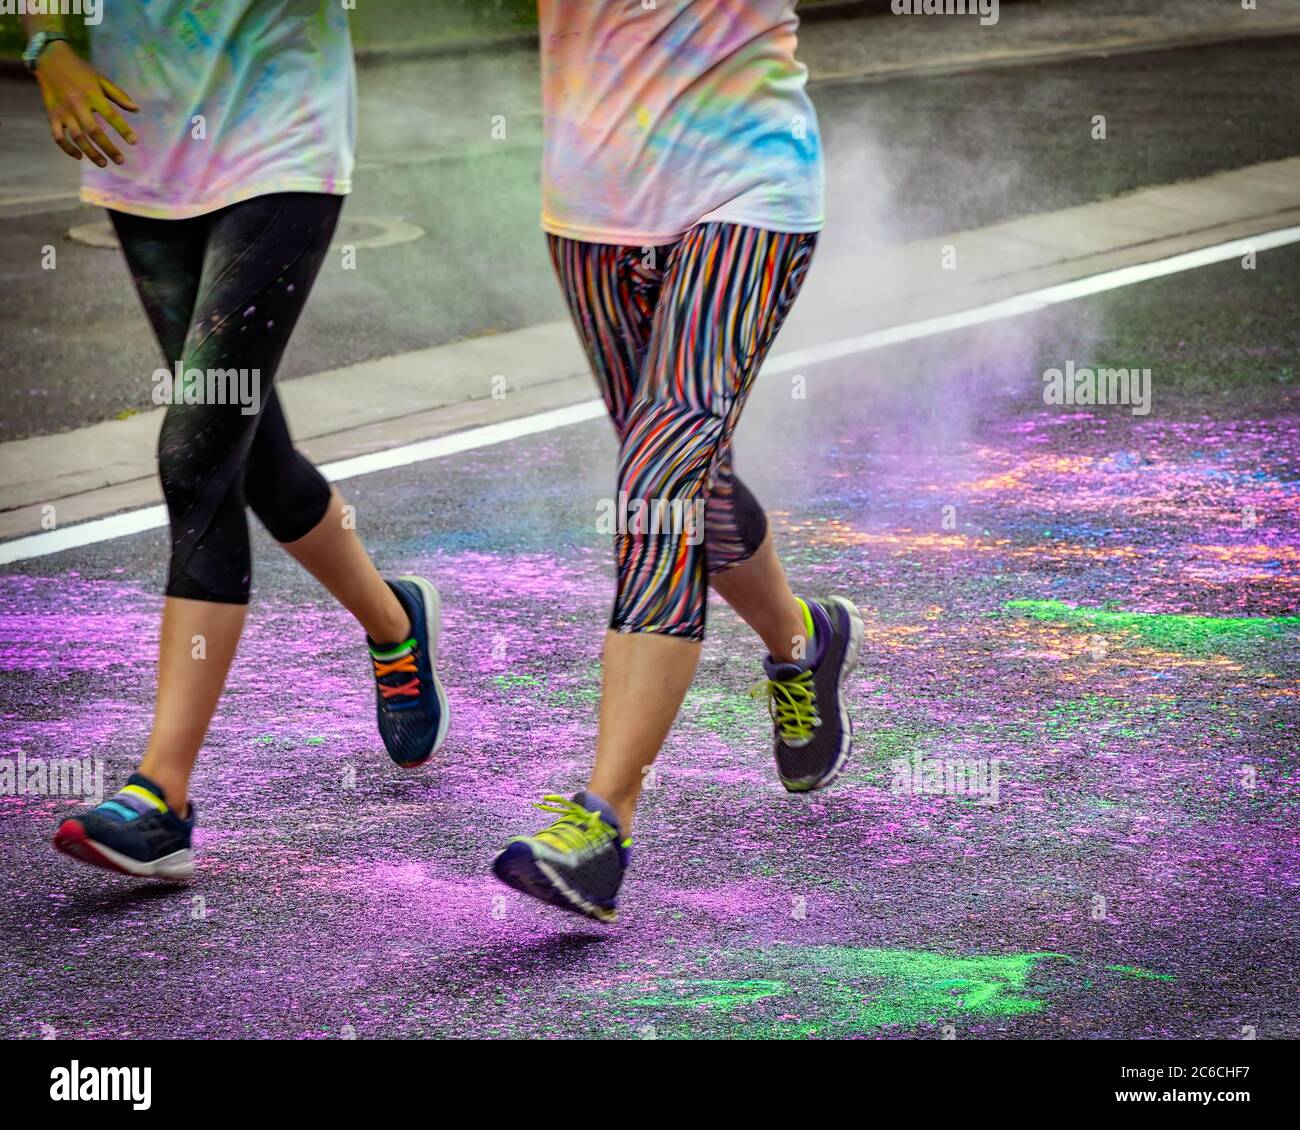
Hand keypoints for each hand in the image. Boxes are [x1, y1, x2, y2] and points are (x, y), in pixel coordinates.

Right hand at [35, 40, 137, 166]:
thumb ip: (119, 95)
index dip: (122, 129)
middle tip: (120, 160)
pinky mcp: (52, 115)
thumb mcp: (101, 79)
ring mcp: (63, 111)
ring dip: (90, 152)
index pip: (110, 115)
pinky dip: (67, 148)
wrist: (50, 59)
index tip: (134, 142)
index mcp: (91, 94)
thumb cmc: (81, 71)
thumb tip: (136, 110)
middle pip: (93, 130)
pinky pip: (58, 136)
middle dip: (108, 147)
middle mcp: (77, 104)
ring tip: (103, 163)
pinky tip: (79, 156)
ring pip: (76, 137)